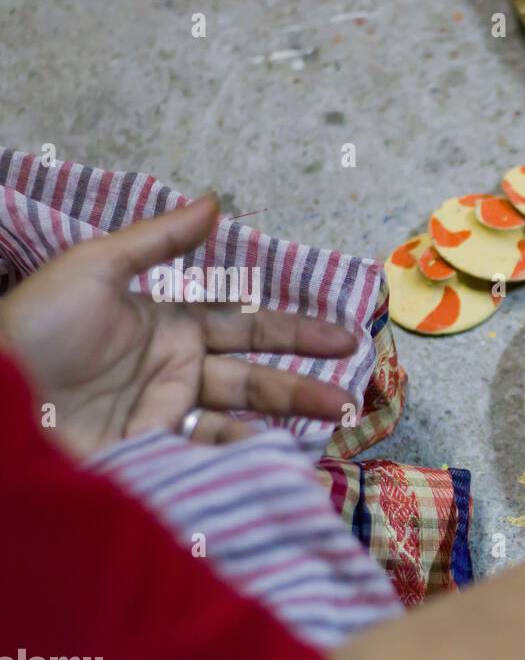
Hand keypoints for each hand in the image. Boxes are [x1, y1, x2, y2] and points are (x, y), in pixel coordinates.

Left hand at [0, 195, 358, 458]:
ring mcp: (166, 417)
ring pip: (241, 420)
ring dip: (286, 423)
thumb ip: (159, 241)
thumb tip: (215, 202)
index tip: (344, 338)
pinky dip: (244, 457)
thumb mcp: (97, 267)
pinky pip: (207, 455)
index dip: (296, 332)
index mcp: (170, 327)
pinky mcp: (152, 455)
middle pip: (255, 379)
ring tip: (331, 426)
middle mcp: (177, 373)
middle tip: (351, 399)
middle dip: (305, 387)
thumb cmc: (38, 326)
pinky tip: (277, 456)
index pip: (248, 328)